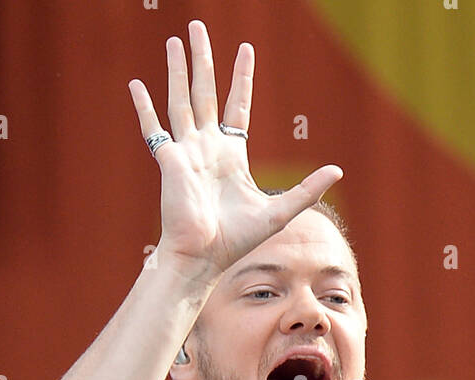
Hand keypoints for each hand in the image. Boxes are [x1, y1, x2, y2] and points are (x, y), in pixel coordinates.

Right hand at [128, 20, 342, 277]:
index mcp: (231, 155)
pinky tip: (136, 84)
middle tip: (197, 26)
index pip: (237, 105)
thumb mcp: (279, 211)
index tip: (245, 49)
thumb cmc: (237, 240)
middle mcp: (207, 148)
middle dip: (203, 59)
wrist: (203, 257)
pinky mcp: (169, 161)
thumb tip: (338, 170)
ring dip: (177, 70)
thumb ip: (307, 189)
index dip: (241, 77)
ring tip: (175, 40)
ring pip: (181, 100)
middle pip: (205, 92)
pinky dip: (145, 107)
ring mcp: (186, 152)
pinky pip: (154, 128)